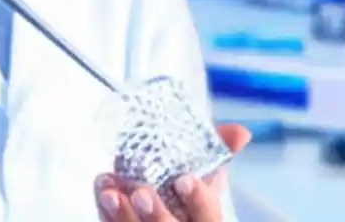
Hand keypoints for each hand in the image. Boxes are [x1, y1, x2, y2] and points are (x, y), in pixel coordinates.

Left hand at [95, 123, 251, 221]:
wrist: (159, 212)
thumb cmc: (185, 198)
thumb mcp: (206, 176)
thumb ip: (221, 150)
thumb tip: (240, 133)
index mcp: (205, 221)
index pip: (209, 218)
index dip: (198, 200)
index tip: (184, 179)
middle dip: (156, 214)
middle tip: (142, 192)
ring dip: (121, 214)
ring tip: (111, 191)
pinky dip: (107, 213)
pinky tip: (104, 192)